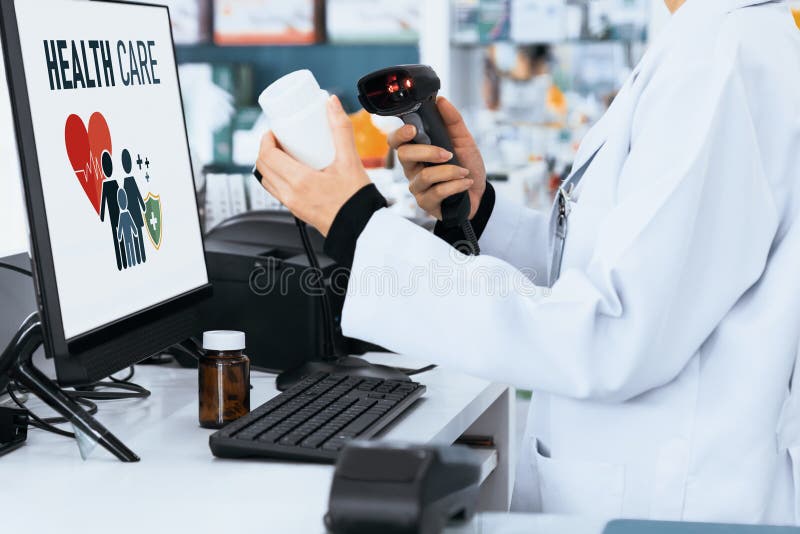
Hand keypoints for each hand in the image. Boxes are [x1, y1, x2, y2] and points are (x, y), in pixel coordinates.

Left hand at [255, 95, 370, 236]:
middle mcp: (290, 194)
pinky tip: (294, 170)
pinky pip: (277, 190)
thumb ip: (341, 129)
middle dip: (266, 149)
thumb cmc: (356, 200)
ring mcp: (291, 204)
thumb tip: (331, 103)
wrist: (361, 227)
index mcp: (299, 181)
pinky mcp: (296, 210)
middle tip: (279, 139)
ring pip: (267, 180)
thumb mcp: (350, 160)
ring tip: (285, 153)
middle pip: (263, 167)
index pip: (267, 155)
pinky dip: (277, 177)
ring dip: (270, 164)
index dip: (266, 139)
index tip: (274, 131)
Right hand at [388, 97, 485, 219]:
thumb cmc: (467, 165)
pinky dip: (456, 185)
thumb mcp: (464, 140)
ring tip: (464, 171)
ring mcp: (418, 187)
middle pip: (404, 156)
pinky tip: (466, 183)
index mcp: (417, 150)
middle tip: (448, 153)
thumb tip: (441, 101)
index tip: (412, 128)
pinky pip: (437, 192)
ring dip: (449, 172)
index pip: (396, 140)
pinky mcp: (426, 203)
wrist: (480, 192)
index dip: (399, 134)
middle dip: (428, 152)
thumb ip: (453, 121)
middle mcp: (413, 168)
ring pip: (424, 176)